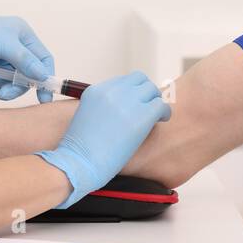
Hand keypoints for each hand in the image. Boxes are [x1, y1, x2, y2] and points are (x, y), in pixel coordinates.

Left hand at [0, 12, 56, 100]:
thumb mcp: (0, 43)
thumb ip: (24, 59)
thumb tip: (43, 76)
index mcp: (23, 36)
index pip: (44, 60)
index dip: (46, 78)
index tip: (43, 99)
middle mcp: (15, 49)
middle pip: (26, 78)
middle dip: (12, 86)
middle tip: (2, 94)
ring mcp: (1, 63)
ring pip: (8, 86)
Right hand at [36, 71, 171, 208]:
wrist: (78, 163)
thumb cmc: (80, 151)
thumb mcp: (86, 118)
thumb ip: (103, 108)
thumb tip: (123, 111)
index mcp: (96, 91)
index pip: (124, 81)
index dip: (133, 92)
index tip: (135, 104)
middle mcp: (112, 91)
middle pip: (140, 80)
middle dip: (146, 93)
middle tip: (148, 108)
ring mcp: (127, 102)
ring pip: (152, 90)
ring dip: (155, 101)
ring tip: (155, 116)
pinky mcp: (140, 116)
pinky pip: (161, 106)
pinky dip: (163, 113)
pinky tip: (160, 122)